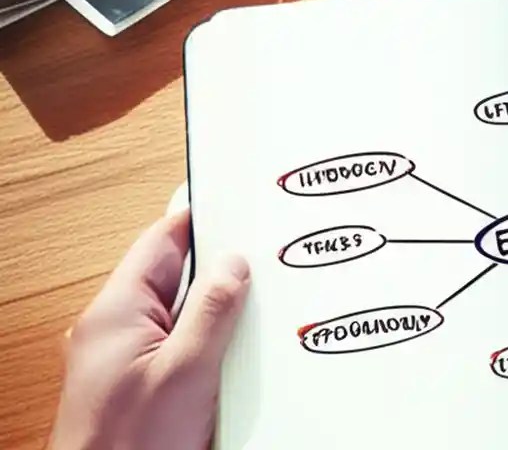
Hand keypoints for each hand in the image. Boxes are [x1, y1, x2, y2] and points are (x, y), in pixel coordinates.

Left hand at [48, 208, 249, 449]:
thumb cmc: (130, 445)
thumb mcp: (185, 371)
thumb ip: (212, 311)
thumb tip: (233, 264)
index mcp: (116, 312)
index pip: (163, 241)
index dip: (204, 219)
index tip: (242, 207)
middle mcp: (117, 329)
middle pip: (179, 278)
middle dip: (223, 272)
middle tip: (266, 266)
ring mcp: (128, 359)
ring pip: (186, 315)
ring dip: (221, 316)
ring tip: (257, 317)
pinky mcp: (144, 386)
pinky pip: (185, 349)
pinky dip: (215, 348)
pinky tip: (240, 357)